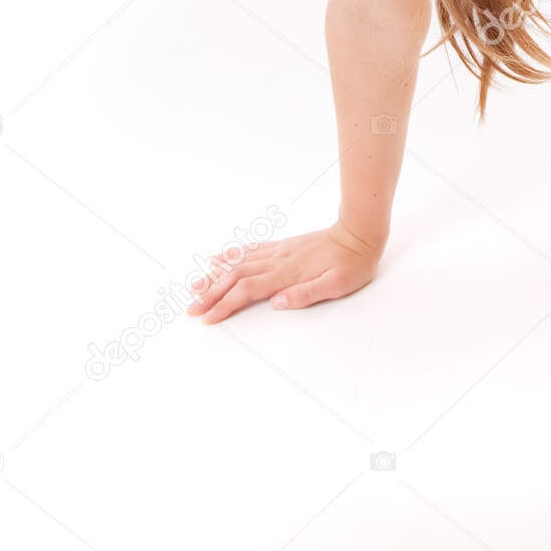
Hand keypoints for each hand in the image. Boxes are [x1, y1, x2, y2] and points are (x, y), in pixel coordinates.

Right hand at [186, 220, 384, 323]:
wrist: (359, 234)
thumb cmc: (352, 264)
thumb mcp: (336, 286)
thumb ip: (306, 294)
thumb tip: (276, 303)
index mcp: (287, 274)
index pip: (247, 290)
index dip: (225, 304)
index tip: (208, 317)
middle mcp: (277, 261)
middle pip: (235, 276)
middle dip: (211, 293)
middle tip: (191, 308)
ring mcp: (279, 252)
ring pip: (239, 262)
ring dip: (215, 275)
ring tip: (196, 285)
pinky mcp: (283, 246)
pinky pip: (251, 250)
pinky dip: (232, 255)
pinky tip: (220, 258)